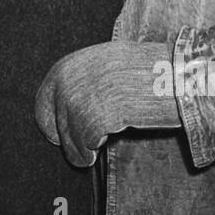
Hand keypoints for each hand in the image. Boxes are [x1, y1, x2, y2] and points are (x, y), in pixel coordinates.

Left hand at [34, 40, 175, 166]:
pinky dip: (89, 152)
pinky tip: (100, 148)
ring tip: (92, 150)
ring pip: (68, 137)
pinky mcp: (92, 118)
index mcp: (68, 65)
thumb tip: (68, 105)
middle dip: (63, 138)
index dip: (49, 119)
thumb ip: (84, 79)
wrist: (171, 73)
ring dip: (80, 149)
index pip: (44, 99)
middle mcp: (67, 81)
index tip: (56, 134)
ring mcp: (77, 99)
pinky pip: (83, 146)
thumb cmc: (144, 69)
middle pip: (50, 121)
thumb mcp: (105, 62)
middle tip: (76, 150)